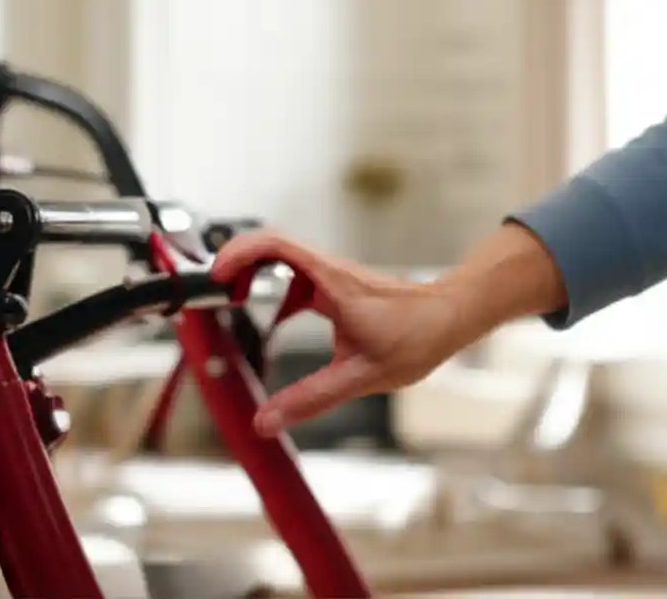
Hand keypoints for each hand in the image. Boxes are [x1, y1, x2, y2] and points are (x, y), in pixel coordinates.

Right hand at [210, 223, 566, 436]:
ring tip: (233, 306)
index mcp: (333, 283)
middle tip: (216, 294)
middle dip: (236, 265)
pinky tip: (271, 322)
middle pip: (270, 248)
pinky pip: (295, 278)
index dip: (241, 253)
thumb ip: (312, 398)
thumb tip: (267, 420)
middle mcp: (329, 271)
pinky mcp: (335, 285)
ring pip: (281, 262)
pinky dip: (273, 292)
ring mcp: (331, 275)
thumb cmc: (418, 336)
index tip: (218, 275)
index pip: (278, 246)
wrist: (451, 318)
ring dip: (253, 277)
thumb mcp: (362, 375)